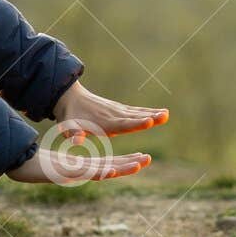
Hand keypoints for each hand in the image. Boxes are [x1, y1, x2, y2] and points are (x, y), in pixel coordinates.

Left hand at [6, 146, 151, 184]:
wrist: (22, 168)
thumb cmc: (40, 167)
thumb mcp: (60, 163)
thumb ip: (72, 163)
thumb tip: (81, 161)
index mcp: (83, 168)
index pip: (109, 164)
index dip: (126, 162)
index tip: (142, 158)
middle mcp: (82, 171)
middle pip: (112, 168)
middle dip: (130, 165)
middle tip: (148, 160)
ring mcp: (76, 173)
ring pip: (104, 172)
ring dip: (122, 169)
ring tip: (138, 165)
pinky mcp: (67, 174)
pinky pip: (86, 173)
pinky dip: (100, 172)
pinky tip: (111, 170)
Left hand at [52, 80, 168, 139]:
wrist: (70, 97)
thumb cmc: (70, 117)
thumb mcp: (68, 126)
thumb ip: (74, 133)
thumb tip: (76, 139)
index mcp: (104, 123)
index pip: (123, 124)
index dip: (136, 123)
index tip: (149, 121)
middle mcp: (114, 116)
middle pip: (135, 117)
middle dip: (150, 117)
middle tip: (165, 116)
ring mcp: (118, 111)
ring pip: (138, 113)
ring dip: (153, 113)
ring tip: (167, 114)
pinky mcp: (119, 109)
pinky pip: (136, 111)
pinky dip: (149, 111)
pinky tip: (160, 112)